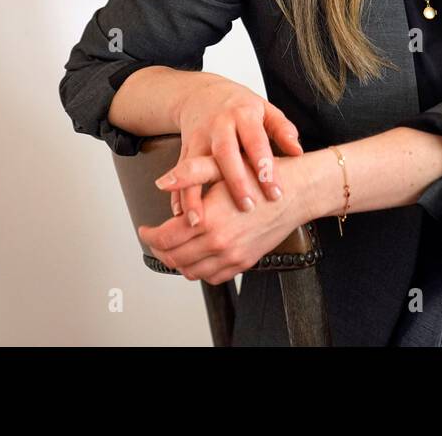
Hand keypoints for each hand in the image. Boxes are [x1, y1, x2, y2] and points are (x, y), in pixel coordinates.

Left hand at [141, 153, 314, 284]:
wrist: (296, 192)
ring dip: (177, 261)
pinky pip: (212, 277)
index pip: (165, 238)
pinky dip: (198, 270)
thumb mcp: (223, 165)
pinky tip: (197, 254)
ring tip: (174, 246)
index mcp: (208, 219)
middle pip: (173, 258)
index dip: (149, 234)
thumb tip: (162, 181)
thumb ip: (191, 173)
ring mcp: (232, 256)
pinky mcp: (244, 263)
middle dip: (159, 248)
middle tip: (155, 237)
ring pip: (190, 271)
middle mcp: (218, 243)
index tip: (145, 228)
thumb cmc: (260, 175)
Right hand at [160, 77, 302, 228]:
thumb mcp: (264, 110)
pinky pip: (180, 174)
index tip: (276, 192)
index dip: (265, 167)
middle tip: (248, 207)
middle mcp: (218, 126)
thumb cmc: (241, 107)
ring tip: (199, 221)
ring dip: (195, 195)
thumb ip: (282, 129)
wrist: (202, 93)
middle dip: (235, 182)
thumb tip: (297, 152)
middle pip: (225, 154)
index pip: (255, 142)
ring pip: (195, 167)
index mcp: (243, 115)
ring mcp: (198, 138)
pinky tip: (179, 216)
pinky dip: (178, 195)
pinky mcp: (184, 150)